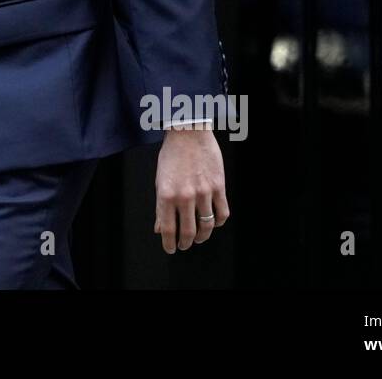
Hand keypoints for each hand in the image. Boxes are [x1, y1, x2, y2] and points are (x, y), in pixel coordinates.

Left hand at [152, 126, 228, 253]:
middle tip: (184, 245)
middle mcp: (184, 196)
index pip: (167, 229)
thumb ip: (160, 206)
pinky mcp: (219, 187)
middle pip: (187, 231)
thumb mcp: (160, 180)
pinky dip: (218, 223)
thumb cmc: (171, 155)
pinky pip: (222, 213)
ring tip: (198, 238)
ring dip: (202, 237)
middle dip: (185, 243)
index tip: (170, 248)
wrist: (189, 132)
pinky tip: (213, 223)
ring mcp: (203, 192)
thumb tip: (159, 229)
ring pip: (206, 226)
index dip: (169, 243)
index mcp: (166, 194)